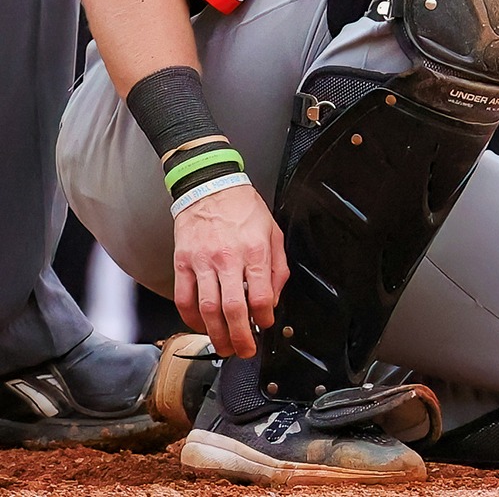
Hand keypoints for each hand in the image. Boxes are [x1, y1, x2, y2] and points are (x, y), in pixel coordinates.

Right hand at [172, 184, 288, 357]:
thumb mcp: (274, 232)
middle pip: (232, 309)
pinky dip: (190, 317)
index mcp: (254, 251)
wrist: (210, 187)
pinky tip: (200, 326)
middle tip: (245, 351)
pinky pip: (184, 297)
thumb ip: (277, 267)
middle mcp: (227, 259)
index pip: (260, 295)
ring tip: (223, 347)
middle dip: (239, 336)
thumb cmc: (244, 209)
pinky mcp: (182, 263)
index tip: (266, 325)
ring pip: (206, 308)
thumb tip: (273, 299)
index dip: (264, 318)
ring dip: (215, 333)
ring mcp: (202, 262)